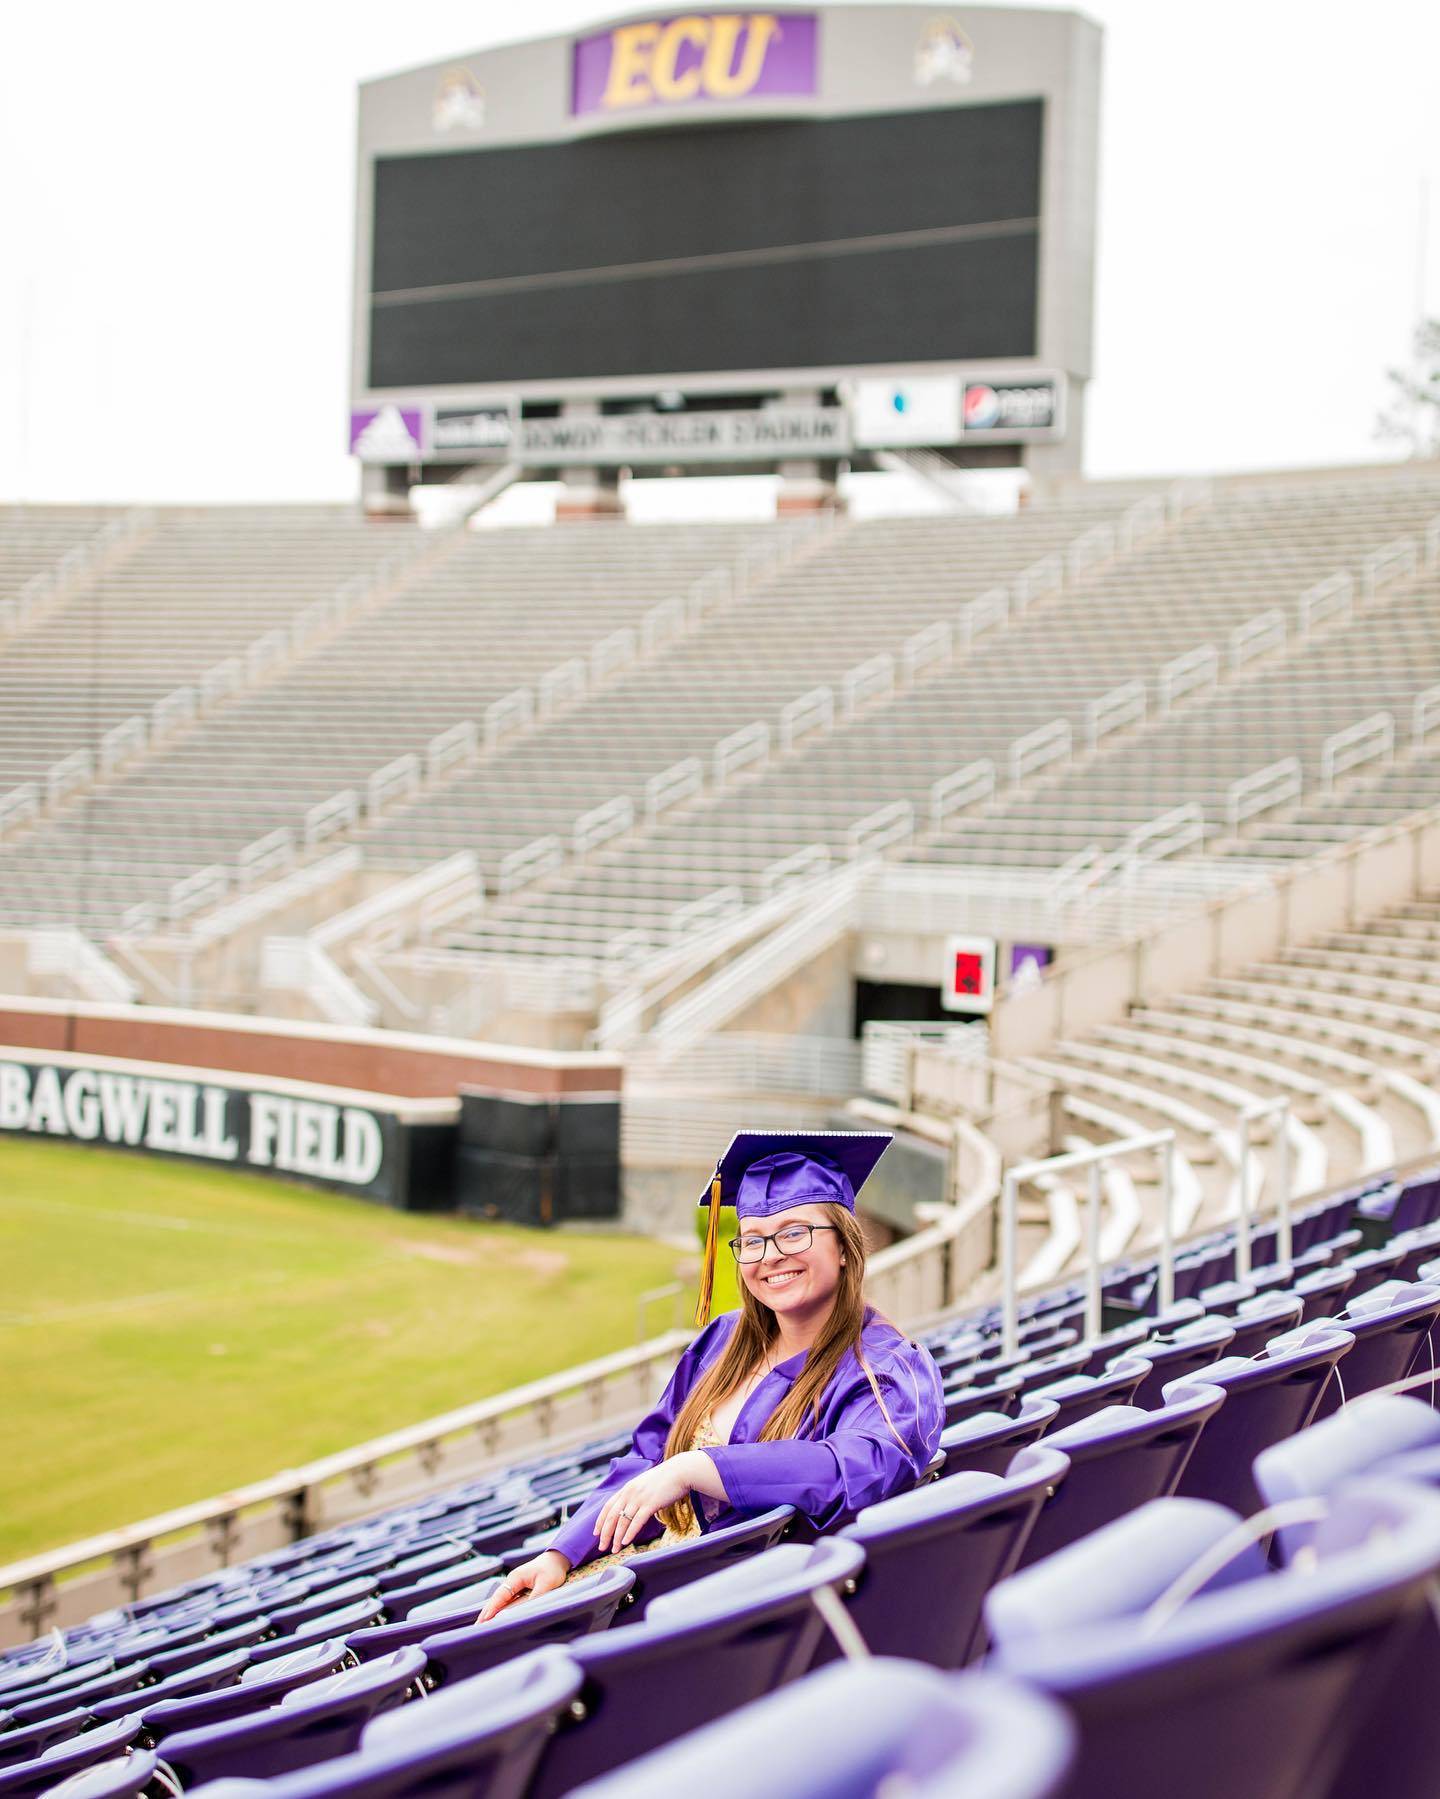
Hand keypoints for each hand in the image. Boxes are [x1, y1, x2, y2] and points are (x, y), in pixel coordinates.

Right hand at [476, 1548, 570, 1621]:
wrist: (557, 1559)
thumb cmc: (552, 1569)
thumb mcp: (546, 1583)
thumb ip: (536, 1596)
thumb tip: (526, 1611)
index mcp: (516, 1578)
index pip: (500, 1596)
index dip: (492, 1609)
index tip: (484, 1620)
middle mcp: (512, 1582)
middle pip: (496, 1599)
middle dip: (486, 1612)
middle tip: (477, 1628)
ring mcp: (515, 1586)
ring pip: (500, 1601)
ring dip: (492, 1612)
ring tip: (482, 1626)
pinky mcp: (519, 1590)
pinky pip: (507, 1602)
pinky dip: (500, 1610)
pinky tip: (496, 1618)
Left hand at [594, 1452, 714, 1553]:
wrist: (680, 1471)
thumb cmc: (665, 1479)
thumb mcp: (645, 1484)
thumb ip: (636, 1494)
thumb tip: (632, 1509)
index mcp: (627, 1487)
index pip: (608, 1506)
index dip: (600, 1520)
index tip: (596, 1533)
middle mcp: (630, 1492)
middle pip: (612, 1516)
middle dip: (605, 1533)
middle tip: (602, 1547)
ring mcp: (639, 1498)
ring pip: (622, 1521)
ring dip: (617, 1537)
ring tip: (614, 1549)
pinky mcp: (650, 1503)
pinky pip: (636, 1521)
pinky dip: (630, 1533)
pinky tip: (626, 1542)